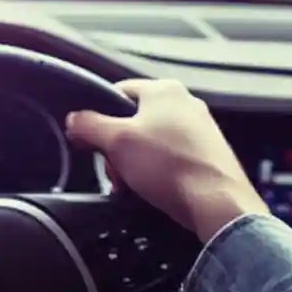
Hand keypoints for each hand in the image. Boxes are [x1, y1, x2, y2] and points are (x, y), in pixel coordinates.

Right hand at [66, 79, 268, 240]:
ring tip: (133, 183)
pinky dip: (159, 171)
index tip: (91, 140)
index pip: (118, 92)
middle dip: (118, 147)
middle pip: (135, 119)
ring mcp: (201, 128)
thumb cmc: (169, 166)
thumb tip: (74, 119)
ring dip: (136, 162)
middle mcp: (185, 102)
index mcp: (164, 89)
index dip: (99, 116)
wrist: (217, 202)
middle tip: (115, 169)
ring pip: (152, 140)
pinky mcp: (209, 153)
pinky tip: (154, 189)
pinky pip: (172, 157)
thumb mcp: (116, 142)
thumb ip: (88, 125)